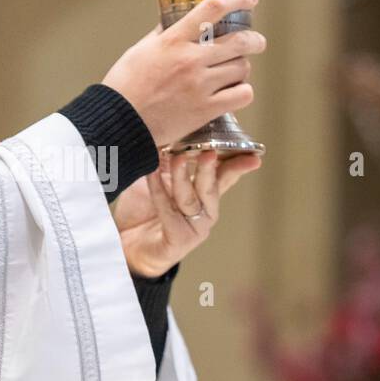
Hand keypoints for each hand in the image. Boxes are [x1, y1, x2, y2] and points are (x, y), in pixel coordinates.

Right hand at [102, 0, 266, 145]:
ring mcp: (201, 85)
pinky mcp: (207, 109)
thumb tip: (177, 20)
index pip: (212, 8)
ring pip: (242, 68)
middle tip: (256, 42)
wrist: (120, 122)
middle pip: (240, 41)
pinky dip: (243, 91)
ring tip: (236, 71)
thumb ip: (163, 34)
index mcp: (173, 40)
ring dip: (243, 68)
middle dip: (255, 40)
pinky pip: (242, 95)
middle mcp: (191, 59)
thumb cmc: (126, 85)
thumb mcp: (141, 50)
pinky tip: (235, 91)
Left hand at [113, 150, 261, 277]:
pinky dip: (158, 190)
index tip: (253, 154)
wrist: (125, 247)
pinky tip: (151, 173)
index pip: (226, 175)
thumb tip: (169, 132)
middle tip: (209, 151)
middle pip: (212, 186)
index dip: (239, 164)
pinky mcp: (178, 240)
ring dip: (183, 177)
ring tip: (177, 158)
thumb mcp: (156, 179)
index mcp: (205, 195)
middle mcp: (205, 211)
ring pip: (190, 198)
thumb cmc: (142, 211)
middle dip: (210, 168)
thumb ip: (166, 161)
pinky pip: (168, 211)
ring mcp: (194, 228)